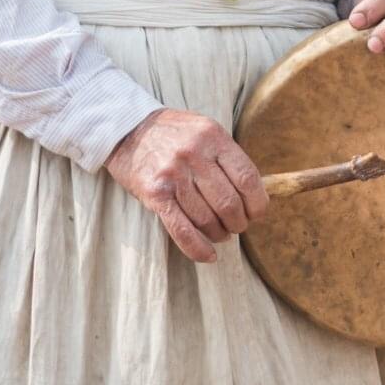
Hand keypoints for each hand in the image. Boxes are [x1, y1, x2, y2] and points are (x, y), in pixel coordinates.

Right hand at [106, 108, 268, 263]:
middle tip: (236, 225)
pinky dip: (198, 248)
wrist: (127, 128)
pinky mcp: (155, 194)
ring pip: (207, 219)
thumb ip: (227, 156)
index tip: (256, 213)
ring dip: (218, 234)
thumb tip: (254, 193)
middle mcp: (195, 154)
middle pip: (229, 202)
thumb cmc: (173, 133)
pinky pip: (182, 230)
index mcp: (213, 136)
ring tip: (220, 233)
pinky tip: (208, 255)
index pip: (247, 178)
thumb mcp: (205, 130)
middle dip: (238, 222)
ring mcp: (174, 175)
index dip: (257, 203)